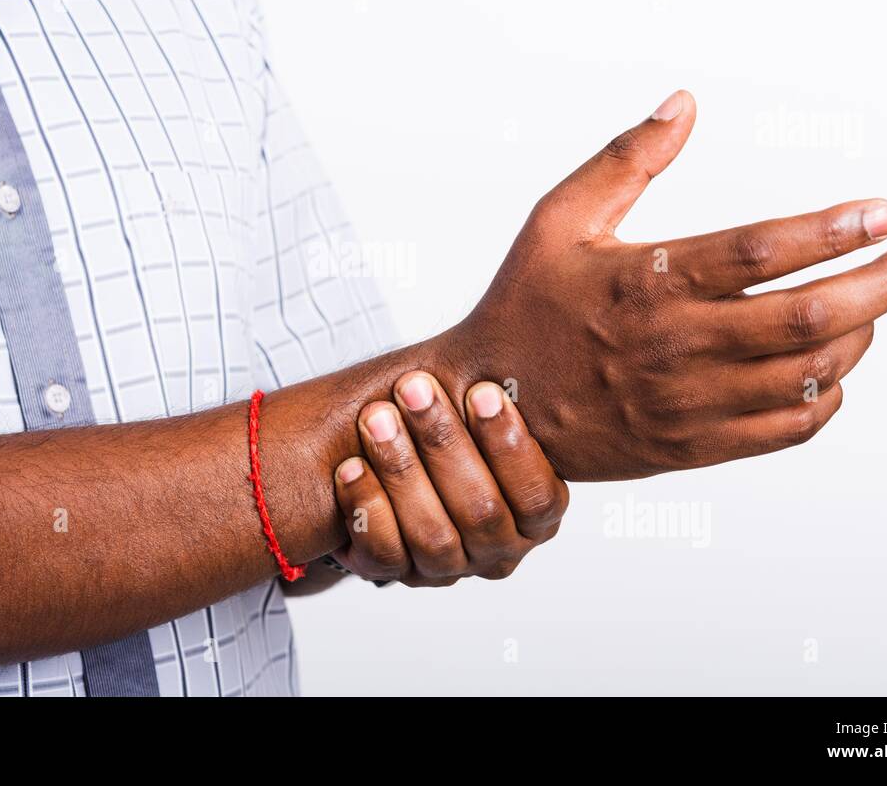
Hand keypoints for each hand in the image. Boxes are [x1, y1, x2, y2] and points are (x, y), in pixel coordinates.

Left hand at [331, 371, 566, 586]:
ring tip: (375, 417)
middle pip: (481, 511)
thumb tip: (528, 313)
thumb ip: (499, 387)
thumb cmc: (442, 419)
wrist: (380, 448)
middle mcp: (498, 548)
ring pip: (432, 534)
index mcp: (536, 513)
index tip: (481, 391)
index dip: (511, 446)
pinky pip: (383, 554)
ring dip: (401, 470)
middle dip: (444, 444)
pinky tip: (349, 466)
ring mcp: (447, 567)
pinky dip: (365, 506)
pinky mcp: (396, 573)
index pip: (538, 497)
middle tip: (414, 387)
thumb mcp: (478, 401)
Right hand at [444, 91, 886, 481]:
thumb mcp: (558, 218)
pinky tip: (830, 369)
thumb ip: (627, 159)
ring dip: (859, 337)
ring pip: (804, 376)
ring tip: (874, 306)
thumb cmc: (526, 304)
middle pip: (804, 318)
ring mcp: (686, 404)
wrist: (492, 403)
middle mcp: (673, 346)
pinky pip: (784, 429)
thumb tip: (684, 105)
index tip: (883, 214)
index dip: (835, 231)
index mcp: (646, 282)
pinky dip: (824, 398)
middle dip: (879, 285)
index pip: (763, 253)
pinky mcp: (691, 447)